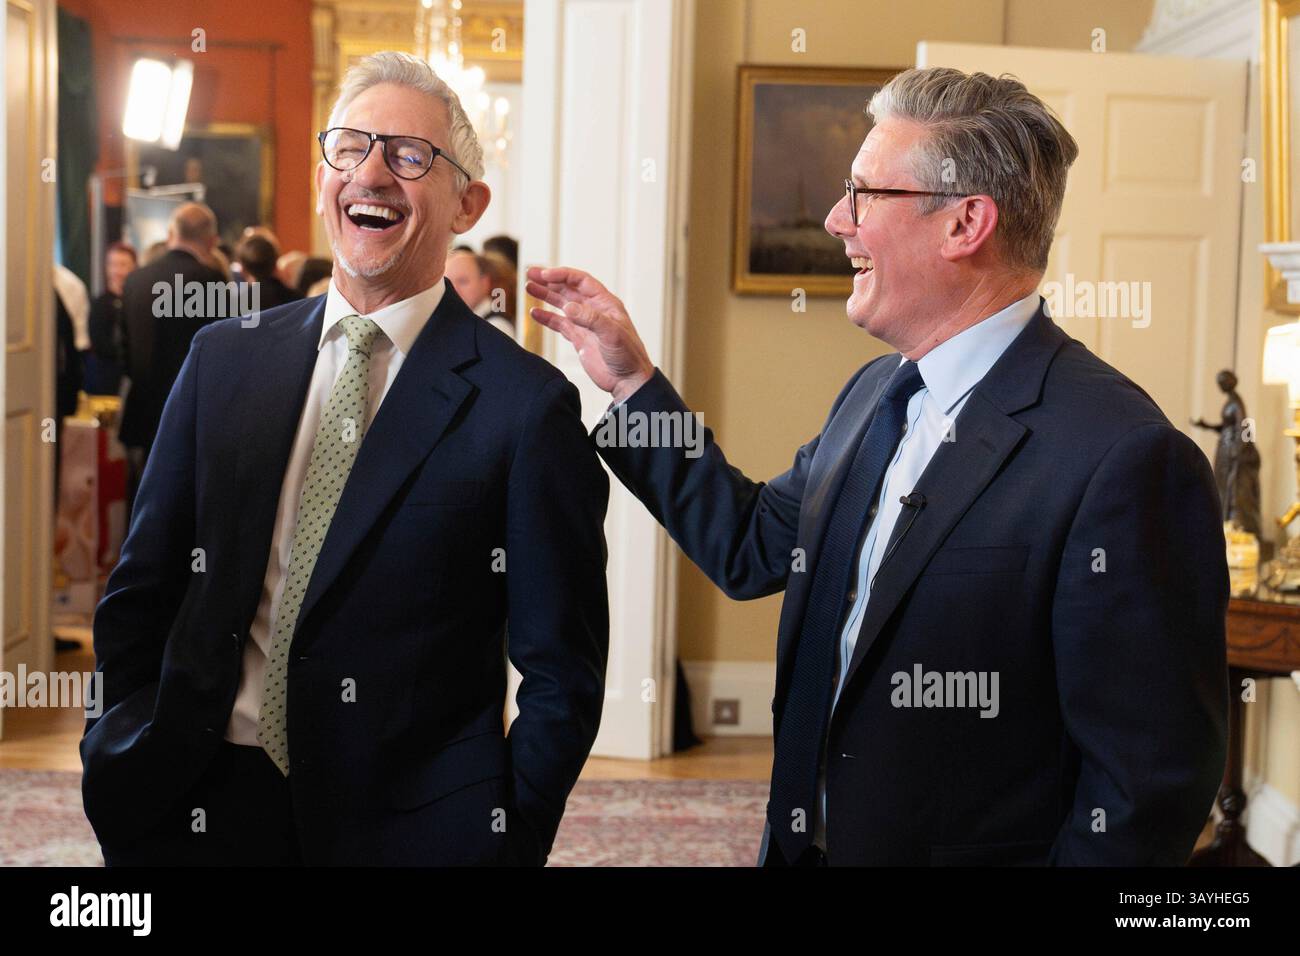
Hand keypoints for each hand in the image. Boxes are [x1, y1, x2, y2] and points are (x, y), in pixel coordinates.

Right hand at [525, 266, 653, 402]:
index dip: (562, 275)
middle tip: (530, 273)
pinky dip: (547, 318)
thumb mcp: (612, 334)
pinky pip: (560, 324)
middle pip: (568, 289)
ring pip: (562, 304)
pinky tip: (534, 313)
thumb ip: (590, 319)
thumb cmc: (628, 356)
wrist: (628, 381)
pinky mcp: (579, 339)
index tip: (544, 275)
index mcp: (605, 303)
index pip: (580, 281)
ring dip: (546, 295)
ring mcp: (585, 324)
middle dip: (549, 280)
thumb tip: (567, 307)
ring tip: (528, 287)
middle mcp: (594, 310)